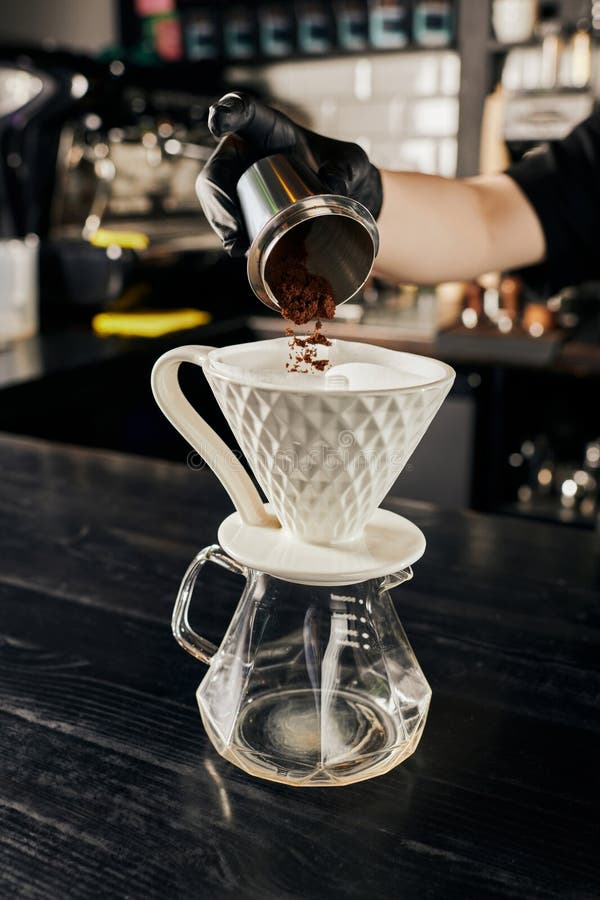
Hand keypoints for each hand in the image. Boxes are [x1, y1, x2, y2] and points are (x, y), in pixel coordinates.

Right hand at [196, 91, 382, 255]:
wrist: (345, 197)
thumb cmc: (343, 169)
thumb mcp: (351, 163)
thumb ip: (345, 169)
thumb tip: (331, 188)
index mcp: (270, 128)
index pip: (244, 111)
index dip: (228, 112)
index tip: (218, 120)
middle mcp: (247, 152)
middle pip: (218, 167)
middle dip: (217, 194)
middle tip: (231, 221)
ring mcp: (241, 181)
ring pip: (215, 198)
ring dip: (221, 221)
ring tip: (240, 243)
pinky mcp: (245, 208)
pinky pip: (226, 221)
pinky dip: (230, 236)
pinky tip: (242, 248)